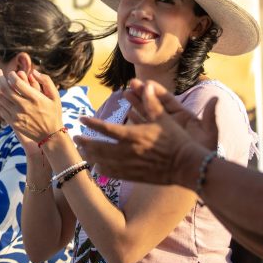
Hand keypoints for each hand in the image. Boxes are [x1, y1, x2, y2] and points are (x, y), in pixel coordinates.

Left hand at [0, 69, 64, 144]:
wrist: (50, 135)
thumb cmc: (53, 113)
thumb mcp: (55, 96)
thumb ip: (46, 81)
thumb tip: (33, 71)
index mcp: (35, 98)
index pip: (16, 83)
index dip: (11, 75)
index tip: (11, 72)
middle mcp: (24, 107)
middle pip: (5, 89)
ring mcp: (17, 116)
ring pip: (0, 98)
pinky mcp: (13, 123)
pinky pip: (0, 108)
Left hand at [74, 79, 217, 189]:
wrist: (187, 166)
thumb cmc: (177, 140)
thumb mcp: (164, 119)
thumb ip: (152, 103)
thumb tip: (147, 85)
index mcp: (133, 135)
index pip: (106, 128)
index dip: (92, 123)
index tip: (82, 119)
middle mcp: (128, 151)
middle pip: (98, 147)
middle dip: (85, 142)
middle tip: (75, 138)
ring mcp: (129, 166)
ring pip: (102, 162)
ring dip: (90, 156)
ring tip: (82, 151)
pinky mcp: (133, 176)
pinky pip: (112, 174)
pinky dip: (102, 169)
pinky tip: (97, 166)